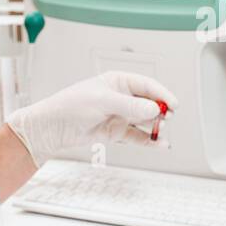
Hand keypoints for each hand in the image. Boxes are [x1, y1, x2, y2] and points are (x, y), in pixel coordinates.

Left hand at [6, 71, 177, 166]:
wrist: (52, 128)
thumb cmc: (70, 106)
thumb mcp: (102, 101)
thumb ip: (129, 105)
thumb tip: (153, 108)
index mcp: (117, 82)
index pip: (146, 85)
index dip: (162, 94)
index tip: (173, 104)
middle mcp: (121, 98)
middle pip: (149, 103)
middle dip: (160, 112)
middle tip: (166, 119)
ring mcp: (119, 116)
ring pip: (145, 121)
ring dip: (155, 127)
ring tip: (160, 132)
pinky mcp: (116, 133)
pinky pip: (137, 137)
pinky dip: (149, 141)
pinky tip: (160, 144)